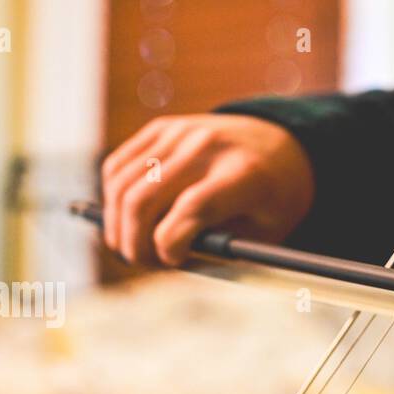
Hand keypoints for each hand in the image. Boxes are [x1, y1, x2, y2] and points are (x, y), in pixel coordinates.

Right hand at [100, 114, 314, 266]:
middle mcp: (207, 146)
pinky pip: (118, 166)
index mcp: (243, 174)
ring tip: (132, 249)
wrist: (278, 146)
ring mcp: (180, 132)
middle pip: (143, 199)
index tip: (171, 262)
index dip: (169, 244)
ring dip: (117, 225)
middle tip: (142, 264)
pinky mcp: (160, 128)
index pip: (191, 208)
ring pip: (121, 183)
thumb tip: (164, 266)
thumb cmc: (272, 201)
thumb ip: (219, 251)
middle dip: (134, 242)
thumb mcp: (264, 233)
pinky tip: (126, 222)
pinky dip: (114, 199)